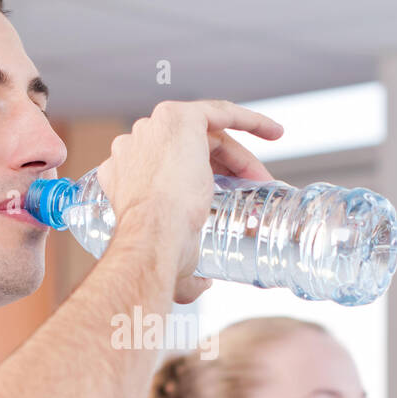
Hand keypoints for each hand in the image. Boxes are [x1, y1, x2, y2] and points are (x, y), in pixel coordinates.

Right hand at [95, 99, 283, 304]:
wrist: (153, 236)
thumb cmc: (156, 253)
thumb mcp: (169, 261)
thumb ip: (184, 276)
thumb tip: (202, 285)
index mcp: (122, 175)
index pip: (165, 168)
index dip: (199, 180)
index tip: (223, 199)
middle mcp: (133, 146)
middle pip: (189, 150)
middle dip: (225, 169)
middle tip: (251, 193)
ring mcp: (153, 129)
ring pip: (207, 135)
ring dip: (240, 156)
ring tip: (263, 181)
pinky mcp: (177, 116)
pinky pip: (219, 112)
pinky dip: (249, 119)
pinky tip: (274, 133)